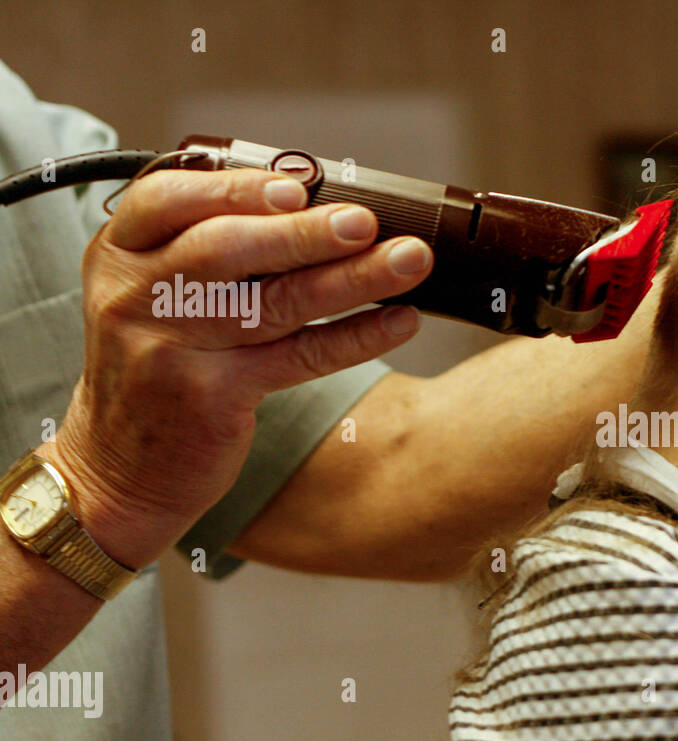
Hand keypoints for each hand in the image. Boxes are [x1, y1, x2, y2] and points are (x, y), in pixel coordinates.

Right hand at [44, 168, 433, 570]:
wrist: (119, 469)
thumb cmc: (157, 366)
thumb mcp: (151, 296)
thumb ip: (206, 249)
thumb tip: (319, 208)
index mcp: (120, 253)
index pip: (168, 200)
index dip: (236, 188)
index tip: (299, 184)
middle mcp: (135, 295)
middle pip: (227, 250)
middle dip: (305, 232)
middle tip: (366, 221)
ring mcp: (170, 349)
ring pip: (274, 304)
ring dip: (351, 279)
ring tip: (409, 260)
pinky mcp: (211, 398)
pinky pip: (298, 358)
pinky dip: (355, 337)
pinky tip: (398, 321)